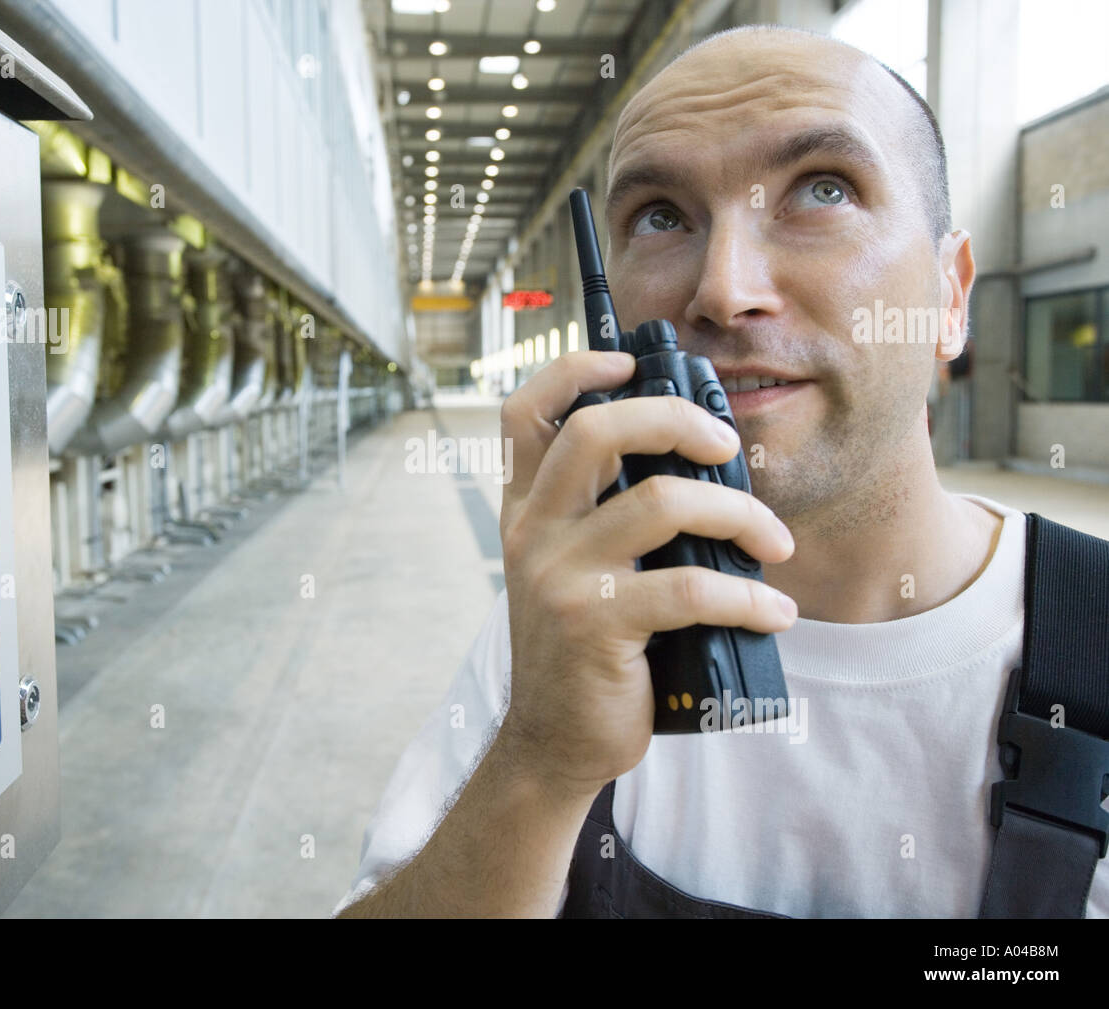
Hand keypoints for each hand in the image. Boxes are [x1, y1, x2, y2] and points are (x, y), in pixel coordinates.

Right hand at [497, 351, 797, 799]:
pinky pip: (691, 588)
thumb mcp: (573, 570)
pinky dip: (749, 597)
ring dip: (738, 515)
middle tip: (725, 446)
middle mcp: (532, 532)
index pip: (524, 412)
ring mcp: (558, 576)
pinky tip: (772, 612)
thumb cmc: (584, 649)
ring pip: (662, 502)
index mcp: (525, 510)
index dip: (574, 371)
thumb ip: (603, 517)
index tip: (628, 363)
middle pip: (597, 431)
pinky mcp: (594, 625)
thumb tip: (694, 466)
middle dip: (677, 420)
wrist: (554, 741)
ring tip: (772, 543)